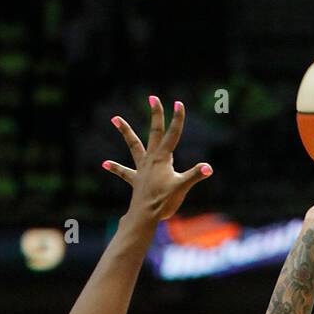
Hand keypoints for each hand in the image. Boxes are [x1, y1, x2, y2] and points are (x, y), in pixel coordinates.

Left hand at [104, 96, 212, 222]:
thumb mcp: (182, 187)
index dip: (177, 119)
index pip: (172, 134)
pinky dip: (115, 168)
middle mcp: (151, 159)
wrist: (145, 216)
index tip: (178, 103)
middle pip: (154, 132)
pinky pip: (124, 172)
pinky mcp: (136, 180)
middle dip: (156, 115)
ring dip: (126, 131)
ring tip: (114, 118)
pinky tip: (105, 163)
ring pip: (134, 145)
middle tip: (152, 97)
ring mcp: (142, 168)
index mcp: (163, 158)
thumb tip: (209, 168)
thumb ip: (195, 175)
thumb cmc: (163, 201)